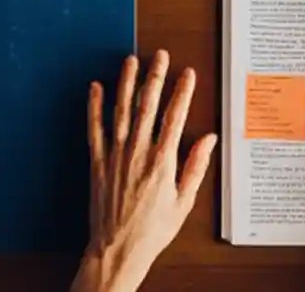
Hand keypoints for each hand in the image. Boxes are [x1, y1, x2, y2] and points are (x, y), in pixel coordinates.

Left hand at [71, 49, 217, 291]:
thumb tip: (209, 139)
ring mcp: (115, 155)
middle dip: (155, 77)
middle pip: (147, 106)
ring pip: (121, 110)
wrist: (118, 249)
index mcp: (163, 162)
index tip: (188, 73)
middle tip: (160, 56)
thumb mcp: (184, 202)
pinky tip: (95, 88)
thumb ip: (196, 167)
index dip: (182, 92)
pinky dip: (94, 106)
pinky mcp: (97, 162)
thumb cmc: (152, 229)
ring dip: (126, 83)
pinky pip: (94, 128)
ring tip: (130, 61)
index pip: (175, 117)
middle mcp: (138, 152)